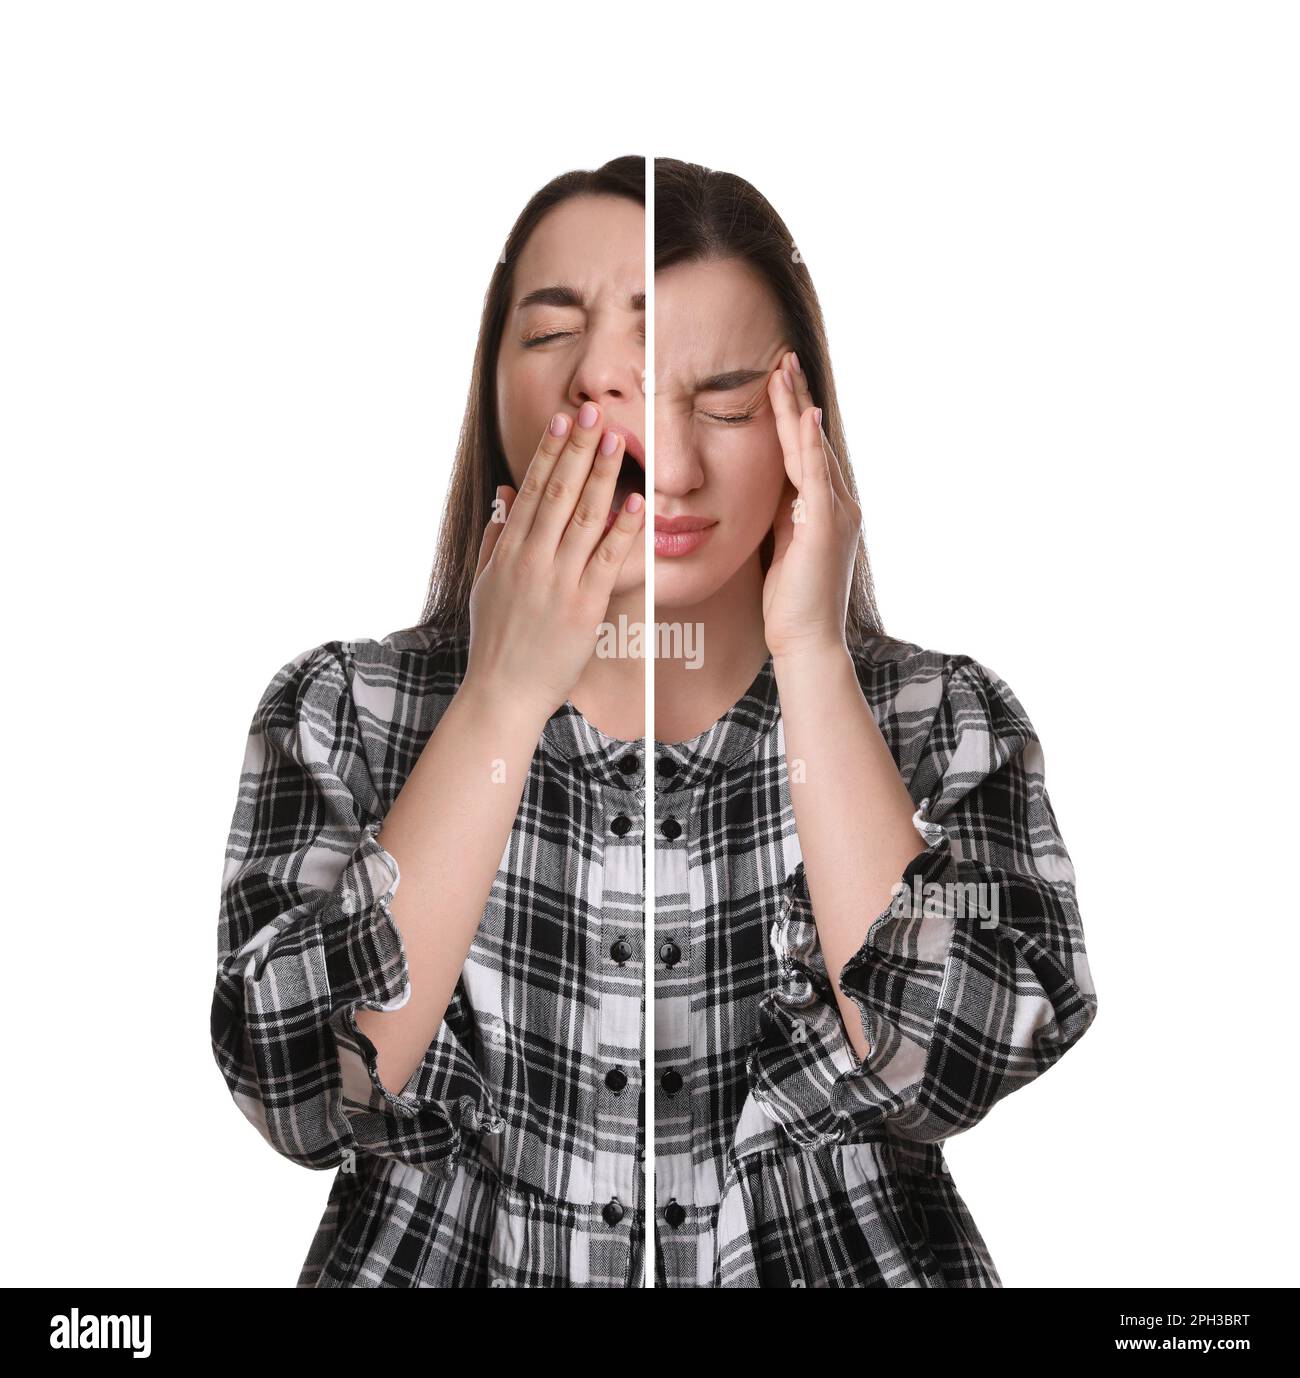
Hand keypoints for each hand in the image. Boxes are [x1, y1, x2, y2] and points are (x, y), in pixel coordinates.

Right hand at [462, 401, 644, 720]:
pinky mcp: (584, 608)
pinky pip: (606, 561)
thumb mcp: (485, 586)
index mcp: (508, 552)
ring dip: (602, 477)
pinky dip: (623, 531)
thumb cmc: (496, 642)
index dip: (550, 453)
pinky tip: (637, 503)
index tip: (565, 422)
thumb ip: (495, 540)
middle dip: (578, 450)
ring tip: (618, 441)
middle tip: (595, 413)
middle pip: (557, 494)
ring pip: (583, 518)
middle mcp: (532, 561)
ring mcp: (558, 584)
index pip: (532, 490)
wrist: (503, 693)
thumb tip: (504, 498)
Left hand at [761, 351, 861, 662]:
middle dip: (797, 399)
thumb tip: (769, 490)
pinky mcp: (825, 528)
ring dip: (797, 409)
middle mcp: (838, 505)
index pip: (807, 451)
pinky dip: (810, 445)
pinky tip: (804, 416)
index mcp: (825, 509)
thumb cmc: (790, 604)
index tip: (778, 380)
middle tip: (783, 358)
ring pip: (812, 450)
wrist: (807, 642)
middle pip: (813, 441)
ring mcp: (836, 515)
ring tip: (783, 371)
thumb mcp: (782, 548)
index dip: (794, 415)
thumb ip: (782, 515)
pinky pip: (815, 476)